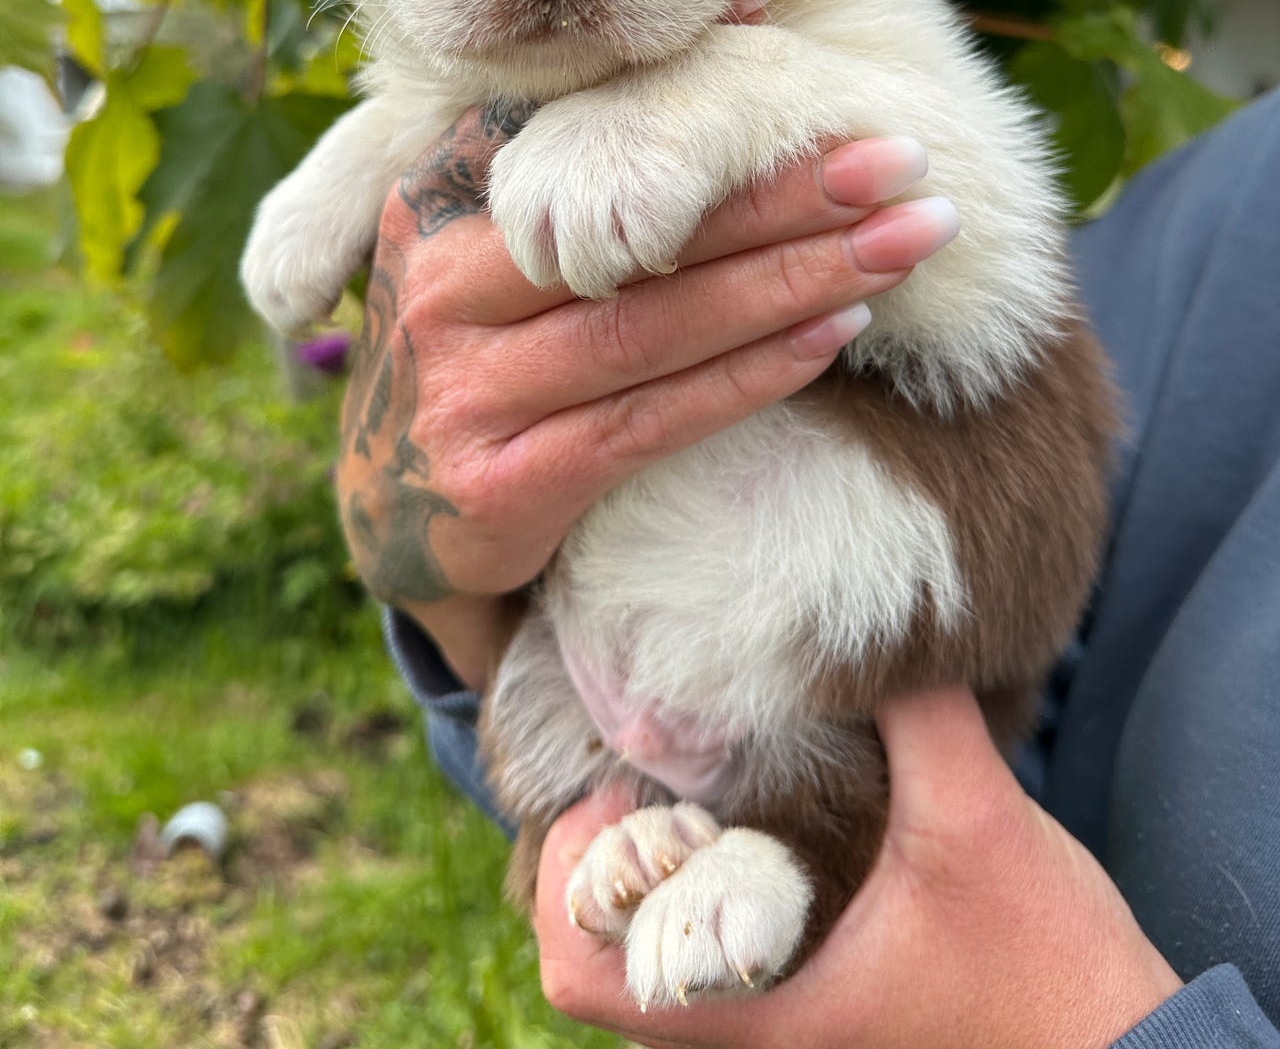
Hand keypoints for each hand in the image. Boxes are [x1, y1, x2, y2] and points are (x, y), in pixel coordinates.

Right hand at [334, 114, 955, 687]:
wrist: (396, 509)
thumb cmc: (484, 338)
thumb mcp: (515, 223)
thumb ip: (620, 118)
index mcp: (437, 197)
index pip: (585, 138)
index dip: (707, 106)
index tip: (822, 80)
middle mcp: (437, 285)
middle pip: (633, 233)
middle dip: (780, 196)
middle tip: (900, 162)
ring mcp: (461, 390)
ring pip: (652, 328)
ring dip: (789, 285)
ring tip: (899, 245)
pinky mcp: (498, 485)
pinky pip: (647, 423)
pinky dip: (748, 377)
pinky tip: (832, 336)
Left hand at [534, 688, 1181, 1048]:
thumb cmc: (1045, 967)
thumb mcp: (974, 821)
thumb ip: (915, 715)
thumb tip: (869, 616)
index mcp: (758, 1011)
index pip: (584, 971)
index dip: (576, 871)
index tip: (635, 789)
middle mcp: (750, 1033)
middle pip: (595, 964)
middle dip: (603, 863)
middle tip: (657, 781)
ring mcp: (779, 1031)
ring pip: (651, 964)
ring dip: (655, 878)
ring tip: (699, 792)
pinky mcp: (816, 1014)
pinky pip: (712, 962)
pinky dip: (705, 894)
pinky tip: (754, 821)